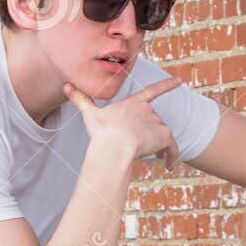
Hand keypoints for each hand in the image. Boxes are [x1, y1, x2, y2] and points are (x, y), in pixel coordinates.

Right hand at [64, 76, 182, 167]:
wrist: (114, 145)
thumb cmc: (102, 131)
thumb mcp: (91, 114)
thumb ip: (81, 100)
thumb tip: (67, 86)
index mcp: (134, 103)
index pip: (153, 90)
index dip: (167, 85)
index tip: (179, 80)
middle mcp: (148, 110)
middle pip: (153, 121)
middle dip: (149, 132)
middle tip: (141, 145)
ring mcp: (157, 123)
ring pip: (161, 135)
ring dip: (159, 144)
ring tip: (154, 156)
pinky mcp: (164, 136)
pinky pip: (173, 147)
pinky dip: (172, 156)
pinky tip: (169, 166)